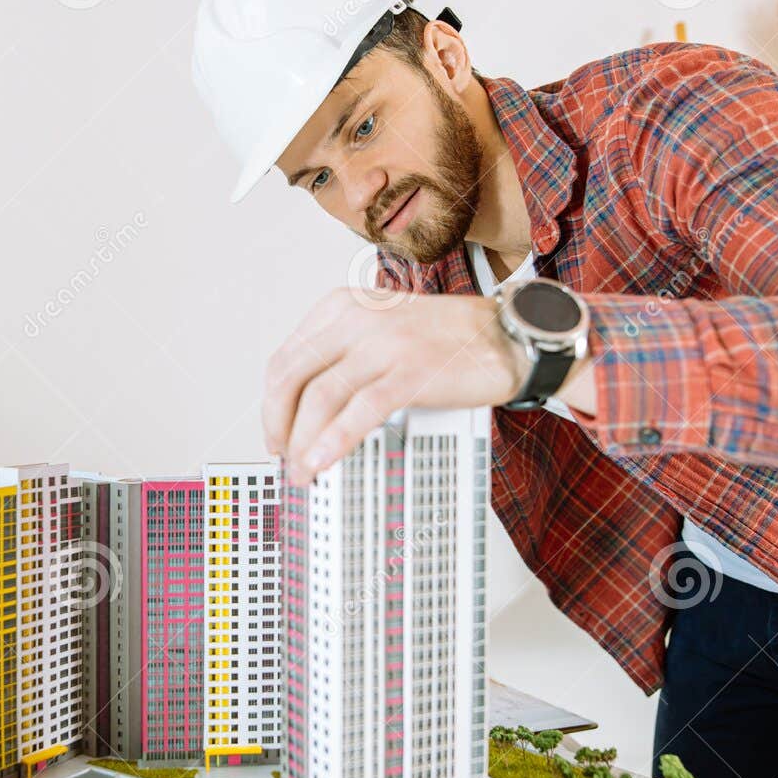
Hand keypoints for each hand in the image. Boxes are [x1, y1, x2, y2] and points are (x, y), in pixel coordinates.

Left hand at [262, 286, 522, 485]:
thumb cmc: (448, 338)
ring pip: (319, 398)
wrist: (506, 336)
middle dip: (278, 426)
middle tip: (282, 455)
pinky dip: (334, 440)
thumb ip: (343, 356)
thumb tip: (305, 407)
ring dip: (303, 442)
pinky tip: (323, 460)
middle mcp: (356, 320)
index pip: (285, 358)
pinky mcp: (410, 371)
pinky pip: (359, 411)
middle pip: (291, 378)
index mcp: (342, 306)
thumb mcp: (380, 329)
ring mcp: (384, 344)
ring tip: (302, 470)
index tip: (274, 431)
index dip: (271, 403)